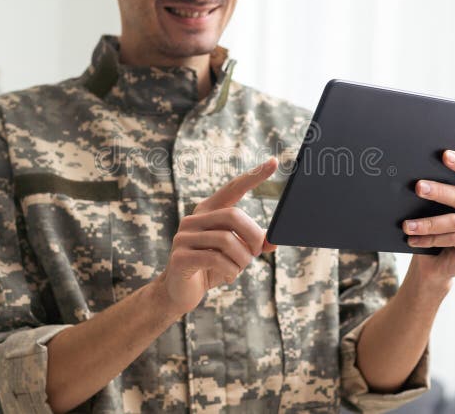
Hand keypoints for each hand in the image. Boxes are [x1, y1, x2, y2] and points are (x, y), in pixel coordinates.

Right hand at [155, 157, 278, 315]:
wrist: (179, 292)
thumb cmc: (211, 267)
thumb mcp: (236, 254)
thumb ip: (254, 244)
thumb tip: (275, 241)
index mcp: (208, 211)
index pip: (233, 188)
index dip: (254, 176)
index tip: (274, 162)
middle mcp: (193, 219)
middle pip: (234, 216)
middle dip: (253, 236)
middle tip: (256, 253)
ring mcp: (183, 237)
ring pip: (227, 241)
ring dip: (242, 259)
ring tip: (239, 268)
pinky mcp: (180, 257)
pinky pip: (216, 259)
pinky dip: (230, 271)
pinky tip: (229, 277)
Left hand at [404, 150, 454, 285]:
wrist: (438, 262)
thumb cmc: (438, 227)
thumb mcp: (440, 207)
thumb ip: (440, 191)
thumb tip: (420, 177)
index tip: (445, 155)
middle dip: (438, 191)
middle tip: (418, 187)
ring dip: (427, 223)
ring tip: (406, 225)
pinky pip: (454, 239)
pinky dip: (430, 239)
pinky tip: (413, 239)